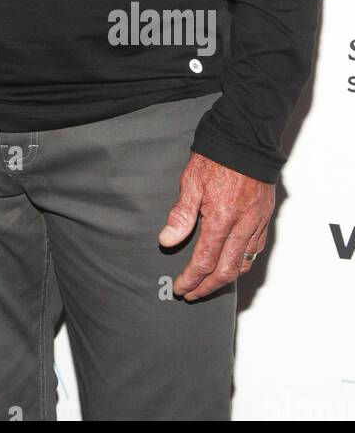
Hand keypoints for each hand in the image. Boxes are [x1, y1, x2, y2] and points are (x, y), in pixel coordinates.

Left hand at [160, 152, 273, 299]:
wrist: (246, 139)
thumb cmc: (217, 157)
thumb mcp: (191, 182)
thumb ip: (180, 215)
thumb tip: (167, 242)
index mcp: (220, 219)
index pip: (204, 261)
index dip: (191, 279)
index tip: (180, 288)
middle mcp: (242, 226)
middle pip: (226, 270)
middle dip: (207, 287)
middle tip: (192, 293)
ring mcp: (256, 223)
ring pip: (244, 263)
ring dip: (225, 279)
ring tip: (209, 284)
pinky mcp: (265, 218)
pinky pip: (256, 249)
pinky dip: (243, 262)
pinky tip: (232, 263)